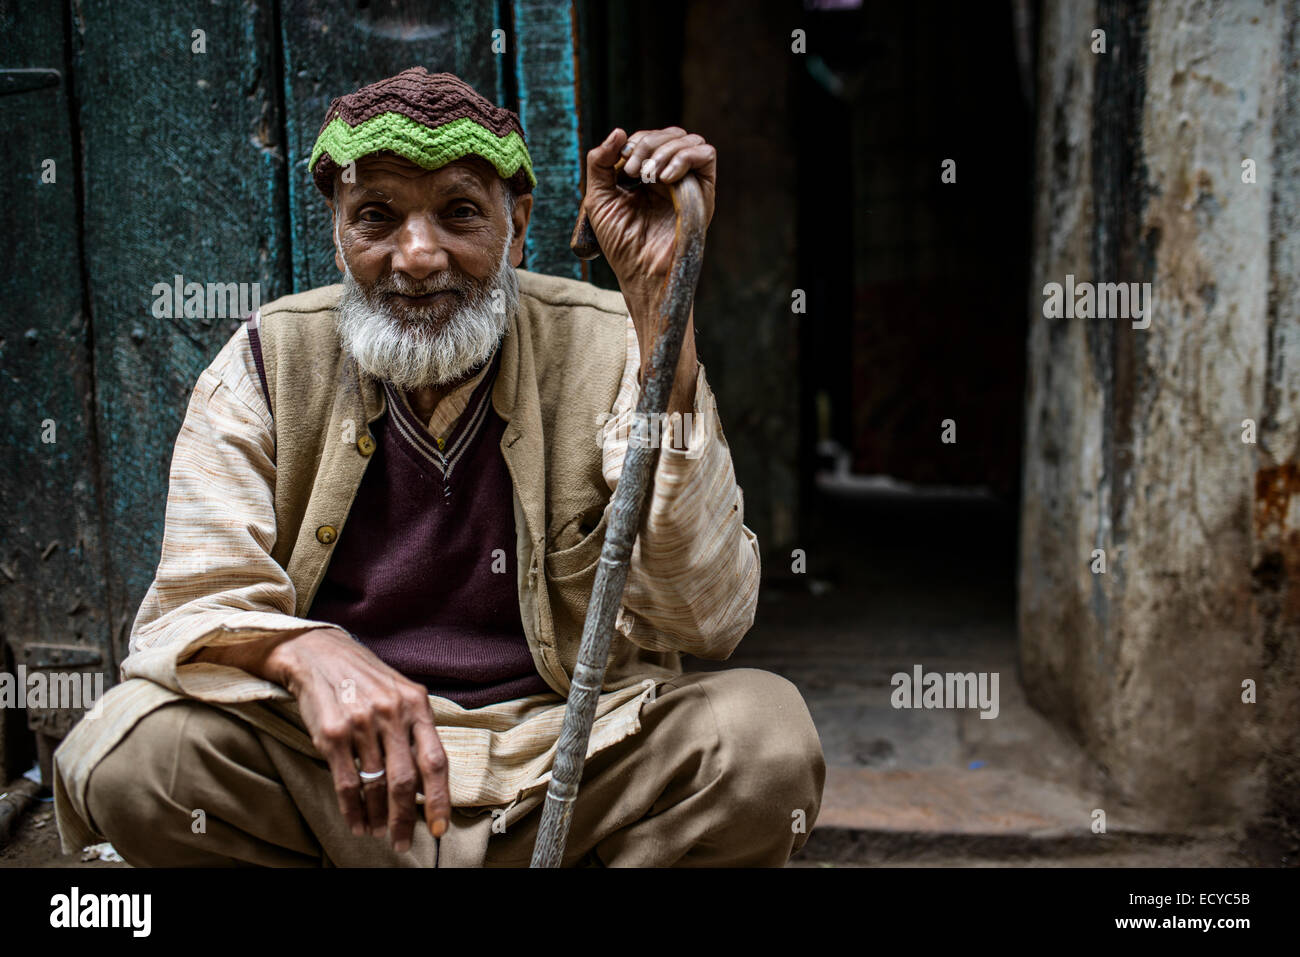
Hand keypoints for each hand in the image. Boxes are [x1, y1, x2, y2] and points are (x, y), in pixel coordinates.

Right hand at [262, 628, 450, 852]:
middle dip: (405, 818)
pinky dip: (353, 810)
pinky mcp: (331, 734)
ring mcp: (361, 724)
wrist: (317, 653)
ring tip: (378, 832)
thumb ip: (416, 730)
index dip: (440, 798)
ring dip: (377, 817)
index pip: (435, 760)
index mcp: (416, 704)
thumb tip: (429, 782)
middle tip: (404, 841)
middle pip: (404, 780)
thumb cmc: (365, 678)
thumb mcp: (400, 692)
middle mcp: (391, 713)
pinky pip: (346, 784)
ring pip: (374, 785)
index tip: (440, 827)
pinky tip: (357, 822)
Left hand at [582, 127, 715, 412]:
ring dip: (663, 150)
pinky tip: (664, 178)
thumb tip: (619, 131)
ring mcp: (689, 184)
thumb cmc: (621, 245)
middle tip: (631, 170)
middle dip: (647, 142)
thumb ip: (600, 164)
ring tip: (647, 176)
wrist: (641, 274)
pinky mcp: (703, 194)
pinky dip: (684, 157)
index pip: (651, 137)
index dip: (635, 141)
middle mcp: (672, 177)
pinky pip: (706, 155)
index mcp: (648, 176)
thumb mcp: (599, 199)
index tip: (620, 167)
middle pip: (671, 133)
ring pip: (688, 140)